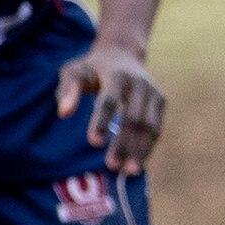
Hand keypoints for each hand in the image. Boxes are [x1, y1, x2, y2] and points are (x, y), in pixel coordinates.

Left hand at [55, 40, 164, 173]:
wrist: (123, 53)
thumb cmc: (91, 68)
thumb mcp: (73, 71)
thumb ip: (67, 90)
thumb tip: (64, 114)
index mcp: (117, 75)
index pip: (109, 101)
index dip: (102, 122)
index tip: (93, 143)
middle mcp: (139, 83)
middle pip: (133, 118)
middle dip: (124, 143)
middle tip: (112, 166)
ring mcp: (154, 92)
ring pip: (150, 126)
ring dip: (141, 150)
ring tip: (129, 171)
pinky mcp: (161, 101)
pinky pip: (156, 128)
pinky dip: (148, 146)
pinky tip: (137, 162)